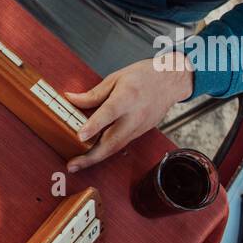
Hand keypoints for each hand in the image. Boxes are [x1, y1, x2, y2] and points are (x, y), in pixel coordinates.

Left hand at [64, 51, 193, 172]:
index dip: (94, 125)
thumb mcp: (115, 78)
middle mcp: (134, 115)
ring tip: (77, 165)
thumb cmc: (143, 76)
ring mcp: (138, 127)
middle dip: (91, 156)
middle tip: (72, 165)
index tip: (80, 136)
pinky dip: (105, 153)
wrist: (170, 81)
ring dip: (95, 158)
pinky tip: (91, 156)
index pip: (109, 112)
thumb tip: (71, 99)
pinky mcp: (140, 133)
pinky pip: (120, 145)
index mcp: (127, 97)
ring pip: (115, 147)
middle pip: (112, 140)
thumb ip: (93, 93)